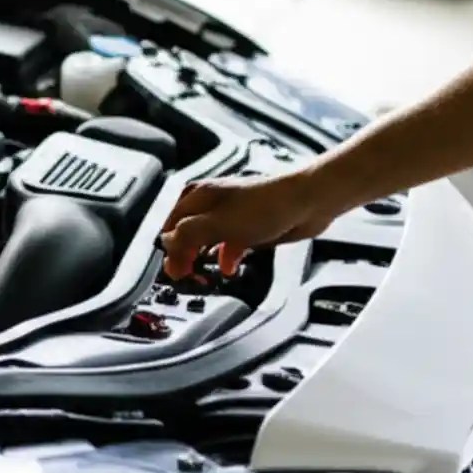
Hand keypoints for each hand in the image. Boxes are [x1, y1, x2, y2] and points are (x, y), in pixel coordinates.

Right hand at [159, 171, 339, 278]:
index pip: (172, 225)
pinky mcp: (249, 225)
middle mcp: (212, 203)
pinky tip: (229, 267)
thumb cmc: (263, 207)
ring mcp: (231, 214)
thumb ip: (188, 233)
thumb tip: (166, 242)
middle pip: (187, 231)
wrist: (306, 202)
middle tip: (186, 275)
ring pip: (208, 239)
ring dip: (204, 257)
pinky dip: (226, 256)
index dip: (171, 249)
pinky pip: (229, 243)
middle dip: (185, 254)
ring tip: (204, 275)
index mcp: (199, 196)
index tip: (175, 270)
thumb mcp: (218, 223)